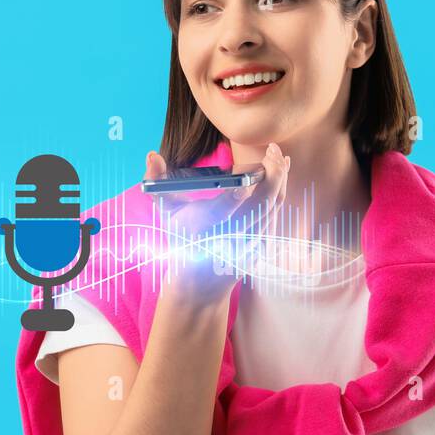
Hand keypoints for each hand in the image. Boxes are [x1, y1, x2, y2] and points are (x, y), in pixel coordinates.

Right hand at [144, 143, 289, 305]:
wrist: (200, 285)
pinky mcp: (260, 244)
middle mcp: (229, 239)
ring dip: (279, 179)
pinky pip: (275, 213)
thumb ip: (157, 183)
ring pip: (272, 208)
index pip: (224, 211)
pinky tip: (281, 172)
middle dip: (271, 175)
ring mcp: (248, 243)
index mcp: (202, 231)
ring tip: (278, 155)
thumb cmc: (181, 240)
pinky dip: (280, 191)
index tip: (250, 171)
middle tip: (272, 149)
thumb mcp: (166, 213)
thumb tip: (152, 154)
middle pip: (259, 206)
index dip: (239, 193)